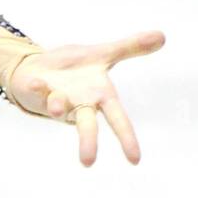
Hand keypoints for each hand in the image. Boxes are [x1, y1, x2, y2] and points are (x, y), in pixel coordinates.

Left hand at [8, 29, 165, 166]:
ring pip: (59, 108)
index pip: (117, 119)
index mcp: (99, 96)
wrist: (39, 65)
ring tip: (57, 105)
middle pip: (87, 125)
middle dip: (88, 141)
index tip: (135, 160)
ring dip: (59, 106)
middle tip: (87, 162)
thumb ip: (129, 48)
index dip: (126, 138)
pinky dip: (36, 87)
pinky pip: (36, 90)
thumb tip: (162, 35)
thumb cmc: (73, 68)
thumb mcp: (102, 54)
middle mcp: (79, 104)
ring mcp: (57, 100)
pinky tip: (35, 83)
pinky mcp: (37, 92)